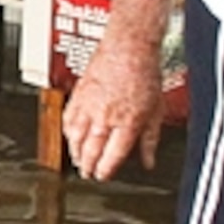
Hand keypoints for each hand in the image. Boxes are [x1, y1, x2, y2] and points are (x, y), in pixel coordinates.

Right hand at [62, 39, 165, 180]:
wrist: (129, 47)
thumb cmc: (144, 74)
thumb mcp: (156, 111)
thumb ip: (150, 140)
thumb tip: (148, 161)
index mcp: (127, 123)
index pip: (111, 156)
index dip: (105, 170)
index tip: (103, 176)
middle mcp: (105, 117)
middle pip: (90, 150)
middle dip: (87, 166)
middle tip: (87, 174)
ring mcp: (89, 106)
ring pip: (75, 138)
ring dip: (75, 152)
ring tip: (77, 160)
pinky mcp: (78, 94)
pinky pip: (67, 119)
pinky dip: (67, 132)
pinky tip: (70, 137)